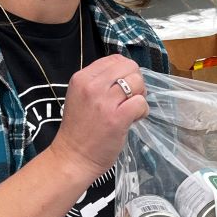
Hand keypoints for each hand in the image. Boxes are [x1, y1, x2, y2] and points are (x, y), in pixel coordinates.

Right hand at [48, 54, 147, 180]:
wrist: (73, 157)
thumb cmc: (79, 129)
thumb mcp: (81, 96)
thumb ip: (100, 81)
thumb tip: (127, 72)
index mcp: (82, 77)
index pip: (115, 59)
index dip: (125, 72)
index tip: (122, 89)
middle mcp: (92, 86)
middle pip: (130, 68)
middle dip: (136, 82)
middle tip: (129, 100)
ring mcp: (104, 102)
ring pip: (138, 83)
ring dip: (140, 97)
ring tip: (131, 111)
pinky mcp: (117, 118)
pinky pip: (141, 102)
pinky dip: (143, 111)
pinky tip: (133, 120)